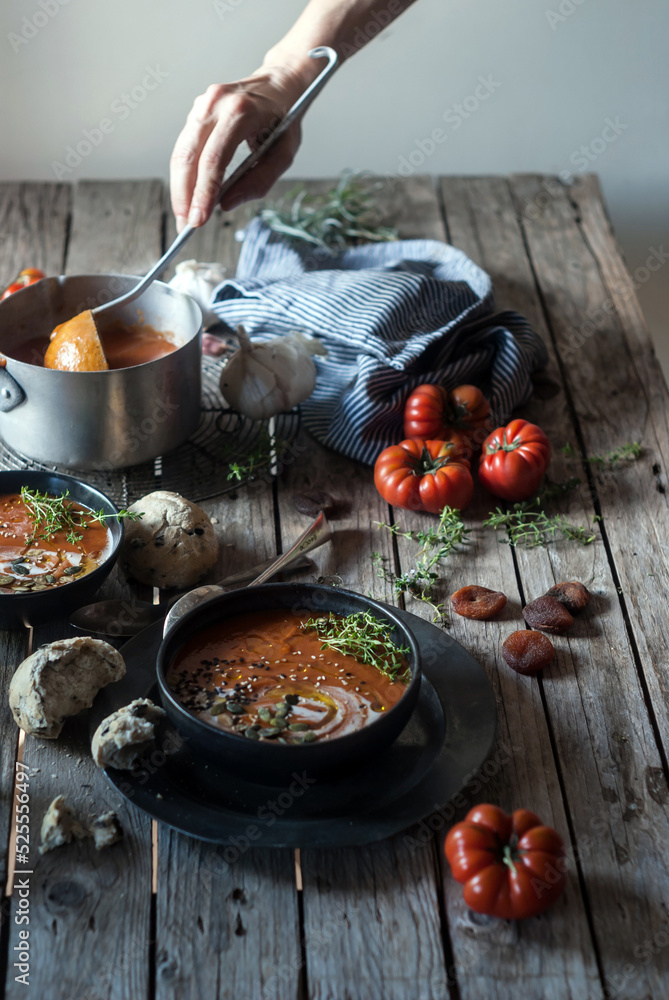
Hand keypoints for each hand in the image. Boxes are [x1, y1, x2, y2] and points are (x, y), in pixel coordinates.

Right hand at [170, 64, 308, 230]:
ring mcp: (203, 104)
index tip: (198, 220)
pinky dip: (184, 173)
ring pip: (181, 152)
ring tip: (184, 215)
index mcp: (240, 112)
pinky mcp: (197, 111)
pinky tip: (189, 193)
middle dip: (184, 196)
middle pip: (188, 157)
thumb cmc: (285, 118)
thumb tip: (227, 204)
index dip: (203, 193)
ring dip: (180, 187)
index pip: (213, 160)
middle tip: (186, 225)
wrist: (280, 82)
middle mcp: (215, 104)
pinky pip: (185, 146)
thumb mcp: (285, 154)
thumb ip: (259, 181)